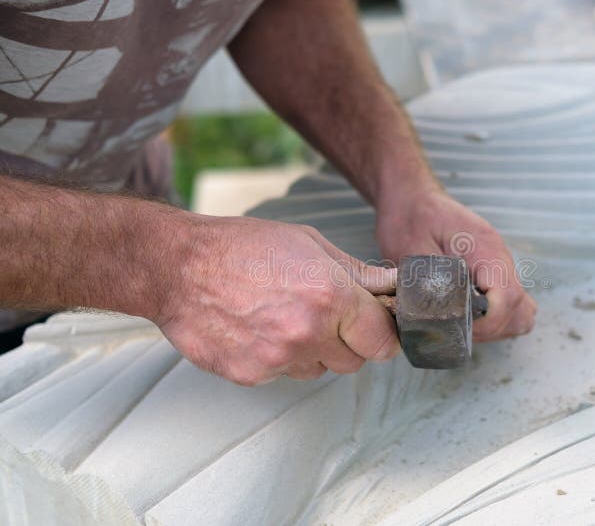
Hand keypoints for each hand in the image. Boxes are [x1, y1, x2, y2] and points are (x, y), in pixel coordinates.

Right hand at [156, 216, 399, 384]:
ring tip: (281, 315)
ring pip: (318, 370)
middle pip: (353, 361)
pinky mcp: (253, 376)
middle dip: (346, 342)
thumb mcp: (308, 243)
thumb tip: (391, 287)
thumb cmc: (242, 247)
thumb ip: (356, 273)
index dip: (382, 334)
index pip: (382, 340)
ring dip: (311, 350)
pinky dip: (278, 358)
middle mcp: (308, 332)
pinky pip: (283, 375)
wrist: (178, 267)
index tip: (376, 329)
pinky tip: (258, 328)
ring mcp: (278, 359)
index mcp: (330, 296)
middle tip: (322, 314)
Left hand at [376, 188, 535, 341]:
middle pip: (518, 308)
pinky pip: (510, 303)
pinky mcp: (492, 272)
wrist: (412, 198)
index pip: (507, 297)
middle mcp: (500, 257)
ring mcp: (499, 265)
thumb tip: (435, 318)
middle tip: (456, 330)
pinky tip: (468, 318)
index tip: (459, 329)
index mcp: (485, 249)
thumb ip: (427, 284)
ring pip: (520, 309)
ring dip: (495, 326)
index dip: (487, 323)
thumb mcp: (411, 250)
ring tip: (461, 326)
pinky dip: (496, 318)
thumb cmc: (410, 218)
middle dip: (490, 329)